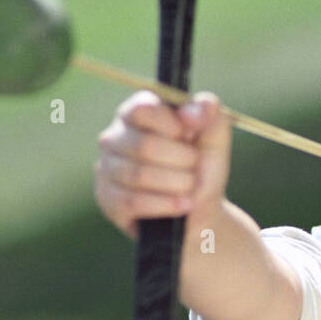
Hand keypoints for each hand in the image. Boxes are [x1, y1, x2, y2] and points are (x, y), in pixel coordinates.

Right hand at [94, 90, 229, 240]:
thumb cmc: (202, 167)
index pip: (142, 109)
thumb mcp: (213, 136)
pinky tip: (183, 205)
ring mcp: (107, 169)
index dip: (172, 125)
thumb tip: (192, 112)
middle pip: (145, 145)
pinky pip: (134, 202)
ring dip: (177, 184)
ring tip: (192, 188)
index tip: (191, 136)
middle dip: (182, 160)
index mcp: (135, 113)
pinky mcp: (108, 200)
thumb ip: (208, 111)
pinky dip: (166, 204)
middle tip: (195, 168)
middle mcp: (114, 137)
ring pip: (140, 175)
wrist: (200, 210)